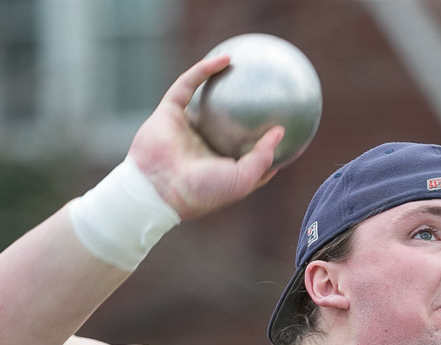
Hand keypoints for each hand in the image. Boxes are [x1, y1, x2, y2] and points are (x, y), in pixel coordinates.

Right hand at [128, 54, 284, 220]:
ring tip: (244, 65)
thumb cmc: (202, 191)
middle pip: (225, 122)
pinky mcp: (169, 112)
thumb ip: (263, 156)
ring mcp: (184, 127)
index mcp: (218, 165)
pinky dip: (204, 70)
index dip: (261, 143)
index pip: (243, 153)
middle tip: (266, 93)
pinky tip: (226, 58)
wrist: (158, 188)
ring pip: (204, 98)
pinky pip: (188, 84)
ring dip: (220, 80)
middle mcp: (201, 145)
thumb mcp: (243, 180)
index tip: (282, 129)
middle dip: (242, 108)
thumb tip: (281, 131)